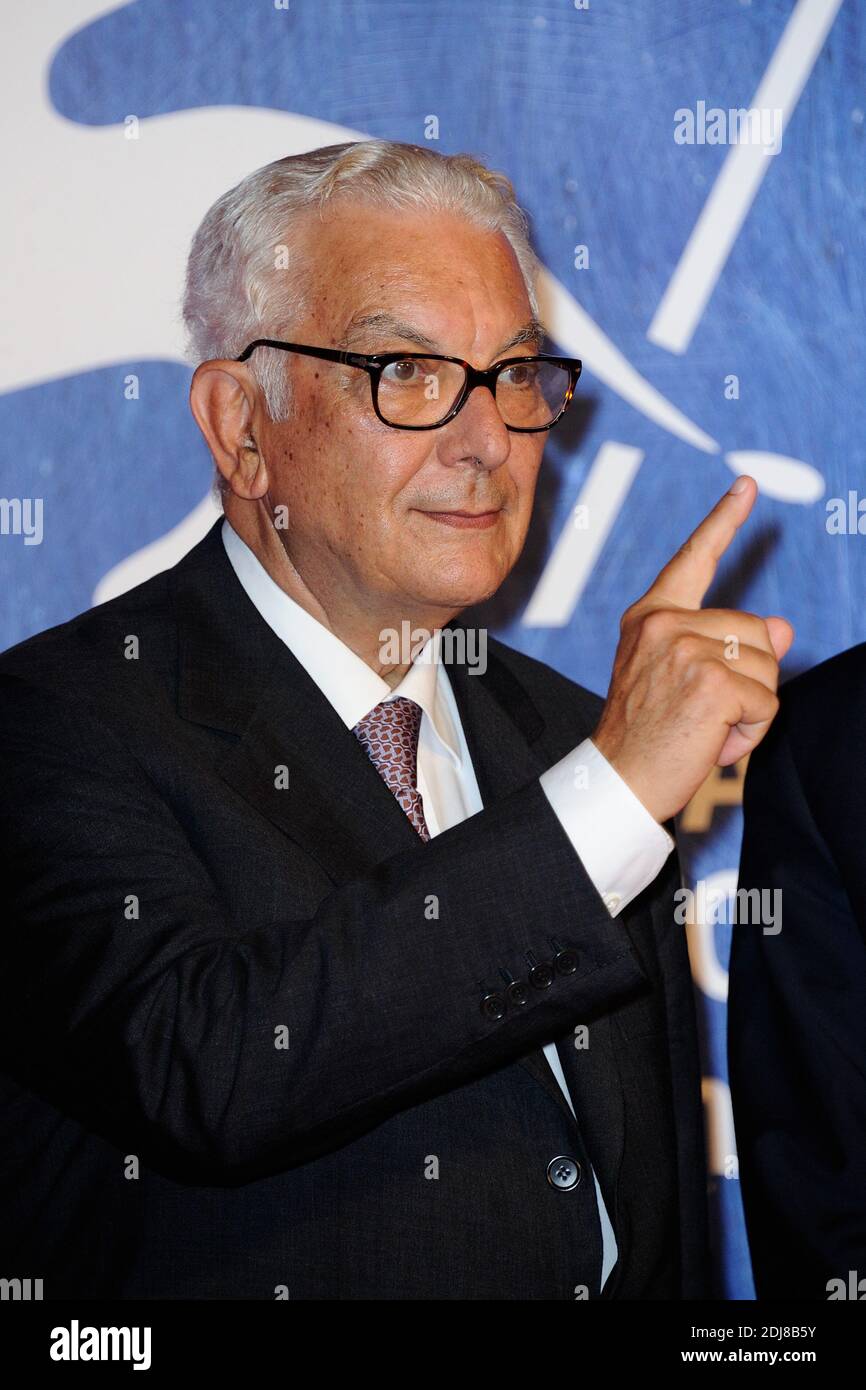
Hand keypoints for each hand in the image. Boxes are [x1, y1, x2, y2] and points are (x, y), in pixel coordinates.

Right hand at [592, 476, 793, 823]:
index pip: (694, 560)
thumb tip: (784, 626)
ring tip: (705, 730)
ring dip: (751, 709)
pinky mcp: (711, 680)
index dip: (724, 521)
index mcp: (650, 617)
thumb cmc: (647, 737)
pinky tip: (712, 744)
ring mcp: (685, 648)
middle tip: (704, 715)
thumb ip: (730, 646)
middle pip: (753, 630)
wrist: (617, 782)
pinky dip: (751, 733)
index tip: (747, 485)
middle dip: (749, 679)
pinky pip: (767, 702)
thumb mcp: (685, 680)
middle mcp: (664, 623)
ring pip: (766, 666)